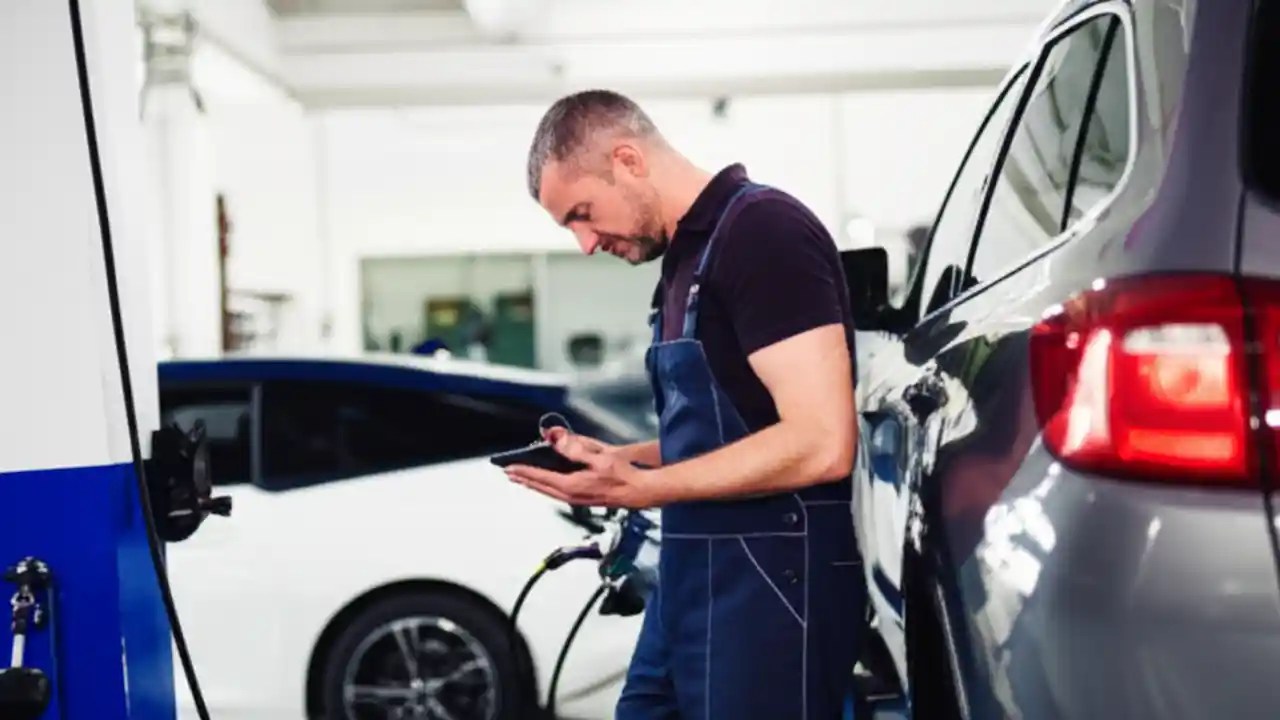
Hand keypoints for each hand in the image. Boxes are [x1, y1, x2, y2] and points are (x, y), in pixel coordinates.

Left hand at [506, 429, 657, 508]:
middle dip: (525, 480)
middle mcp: (572, 495)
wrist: (640, 491)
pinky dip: (547, 487)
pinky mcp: (584, 499)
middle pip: (542, 487)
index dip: (524, 472)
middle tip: (510, 474)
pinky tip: (547, 483)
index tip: (510, 468)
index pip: (541, 477)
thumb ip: (576, 448)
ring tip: (523, 479)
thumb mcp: (600, 456)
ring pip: (549, 492)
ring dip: (535, 484)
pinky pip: (558, 493)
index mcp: (572, 485)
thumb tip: (556, 439)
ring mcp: (578, 499)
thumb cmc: (624, 474)